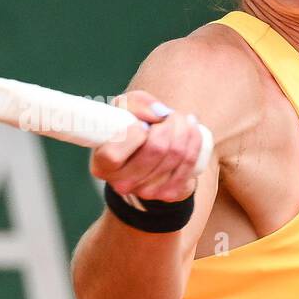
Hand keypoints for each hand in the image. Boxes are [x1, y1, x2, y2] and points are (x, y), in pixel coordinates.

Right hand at [91, 90, 205, 202]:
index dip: (134, 133)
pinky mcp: (169, 194)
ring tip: (182, 119)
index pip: (114, 154)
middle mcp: (122, 183)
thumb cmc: (130, 126)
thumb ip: (137, 104)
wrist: (149, 152)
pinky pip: (189, 163)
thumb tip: (159, 114)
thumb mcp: (125, 109)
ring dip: (185, 129)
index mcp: (102, 165)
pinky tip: (192, 131)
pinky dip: (195, 142)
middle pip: (156, 148)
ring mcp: (146, 192)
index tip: (141, 123)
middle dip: (170, 123)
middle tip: (170, 115)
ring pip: (176, 154)